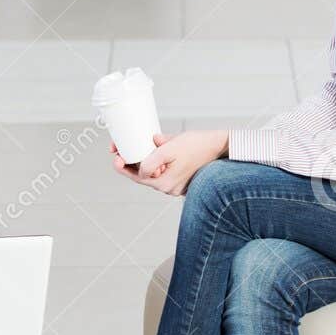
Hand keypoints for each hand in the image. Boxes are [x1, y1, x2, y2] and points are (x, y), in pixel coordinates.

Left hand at [113, 129, 228, 196]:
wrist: (219, 146)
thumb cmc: (197, 146)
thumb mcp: (170, 149)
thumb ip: (152, 161)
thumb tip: (140, 167)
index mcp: (165, 184)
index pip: (137, 177)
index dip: (124, 167)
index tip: (116, 157)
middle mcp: (169, 188)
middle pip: (143, 176)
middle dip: (130, 162)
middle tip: (119, 150)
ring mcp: (176, 184)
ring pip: (152, 172)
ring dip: (142, 161)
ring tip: (134, 149)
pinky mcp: (181, 177)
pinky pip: (162, 170)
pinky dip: (154, 161)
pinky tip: (151, 150)